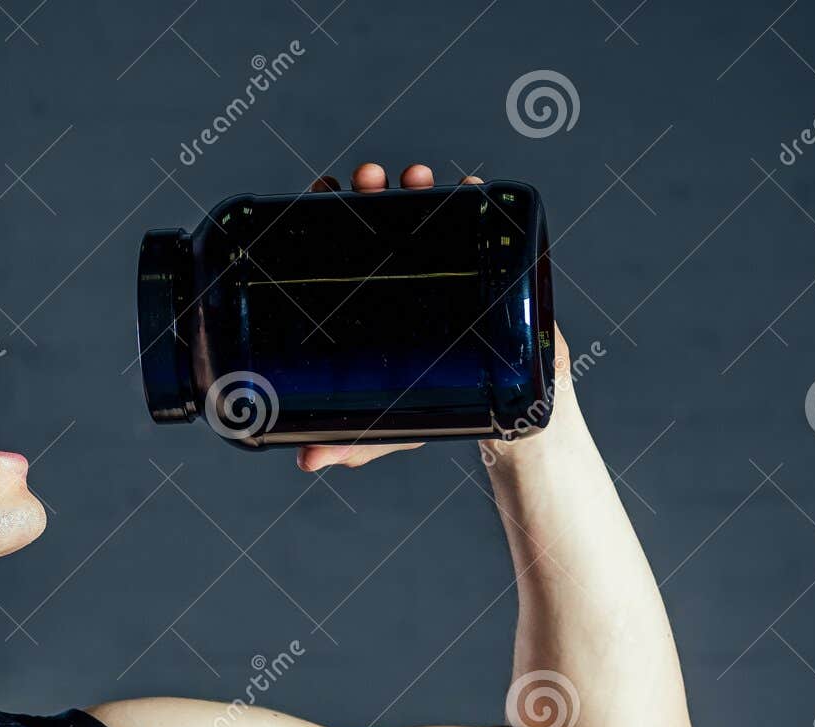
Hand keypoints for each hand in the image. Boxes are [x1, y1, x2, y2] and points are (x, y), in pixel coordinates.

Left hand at [295, 162, 485, 472]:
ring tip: (415, 178)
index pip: (341, 241)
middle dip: (372, 190)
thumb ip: (348, 443)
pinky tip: (469, 186)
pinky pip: (482, 228)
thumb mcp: (387, 429)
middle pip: (381, 217)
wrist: (509, 426)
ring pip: (429, 214)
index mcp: (369, 295)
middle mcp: (406, 274)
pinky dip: (475, 201)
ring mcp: (450, 269)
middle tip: (367, 181)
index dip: (326, 210)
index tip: (320, 189)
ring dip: (419, 187)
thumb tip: (305, 461)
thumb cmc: (435, 415)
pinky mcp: (492, 274)